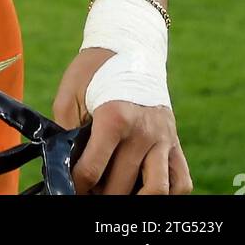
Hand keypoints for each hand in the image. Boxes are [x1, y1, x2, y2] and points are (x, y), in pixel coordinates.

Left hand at [53, 48, 192, 194]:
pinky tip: (143, 188)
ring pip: (157, 191)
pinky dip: (166, 194)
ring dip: (134, 199)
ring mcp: (164, 139)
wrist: (129, 45)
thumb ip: (66, 132)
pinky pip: (181, 183)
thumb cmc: (94, 71)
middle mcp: (143, 131)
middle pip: (119, 186)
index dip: (75, 184)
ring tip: (115, 192)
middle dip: (98, 193)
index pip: (91, 170)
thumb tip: (64, 166)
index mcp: (114, 117)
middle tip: (88, 189)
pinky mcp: (176, 143)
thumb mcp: (70, 95)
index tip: (70, 185)